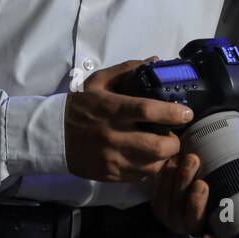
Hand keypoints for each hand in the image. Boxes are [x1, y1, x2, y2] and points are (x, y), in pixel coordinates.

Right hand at [63, 57, 193, 182]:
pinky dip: (150, 168)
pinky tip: (148, 158)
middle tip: (174, 134)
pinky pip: (140, 177)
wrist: (52, 135)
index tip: (186, 113)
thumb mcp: (99, 82)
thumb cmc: (80, 106)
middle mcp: (113, 136)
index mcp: (111, 109)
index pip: (148, 111)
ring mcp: (112, 159)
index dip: (172, 113)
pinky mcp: (110, 175)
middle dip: (174, 141)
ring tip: (162, 147)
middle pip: (157, 145)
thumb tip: (155, 60)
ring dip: (164, 157)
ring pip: (152, 165)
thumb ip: (127, 70)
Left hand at [152, 149, 238, 237]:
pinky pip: (158, 196)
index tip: (210, 237)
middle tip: (203, 182)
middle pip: (191, 224)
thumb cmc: (225, 175)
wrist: (195, 161)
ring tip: (190, 161)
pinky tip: (171, 162)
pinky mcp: (160, 205)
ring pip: (173, 209)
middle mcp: (196, 229)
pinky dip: (164, 179)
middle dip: (195, 204)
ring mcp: (176, 218)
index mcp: (218, 231)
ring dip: (179, 185)